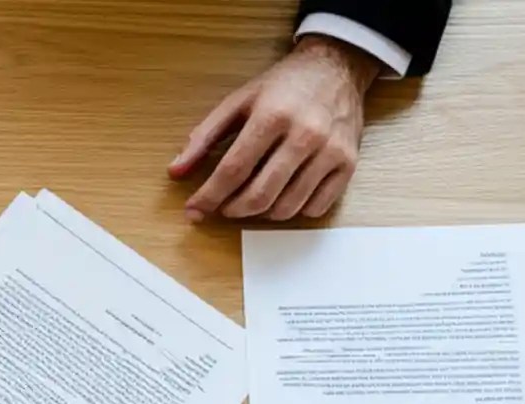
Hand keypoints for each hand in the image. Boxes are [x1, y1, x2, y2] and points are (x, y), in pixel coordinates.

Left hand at [170, 35, 380, 221]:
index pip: (234, 169)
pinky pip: (315, 208)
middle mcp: (304, 135)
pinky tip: (281, 198)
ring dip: (260, 214)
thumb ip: (204, 136)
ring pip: (287, 207)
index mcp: (272, 115)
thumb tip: (176, 171)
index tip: (194, 210)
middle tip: (222, 208)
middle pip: (260, 194)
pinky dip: (293, 212)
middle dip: (233, 210)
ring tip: (249, 202)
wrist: (336, 68)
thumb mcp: (238, 101)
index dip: (210, 195)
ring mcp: (330, 152)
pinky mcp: (349, 164)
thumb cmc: (283, 86)